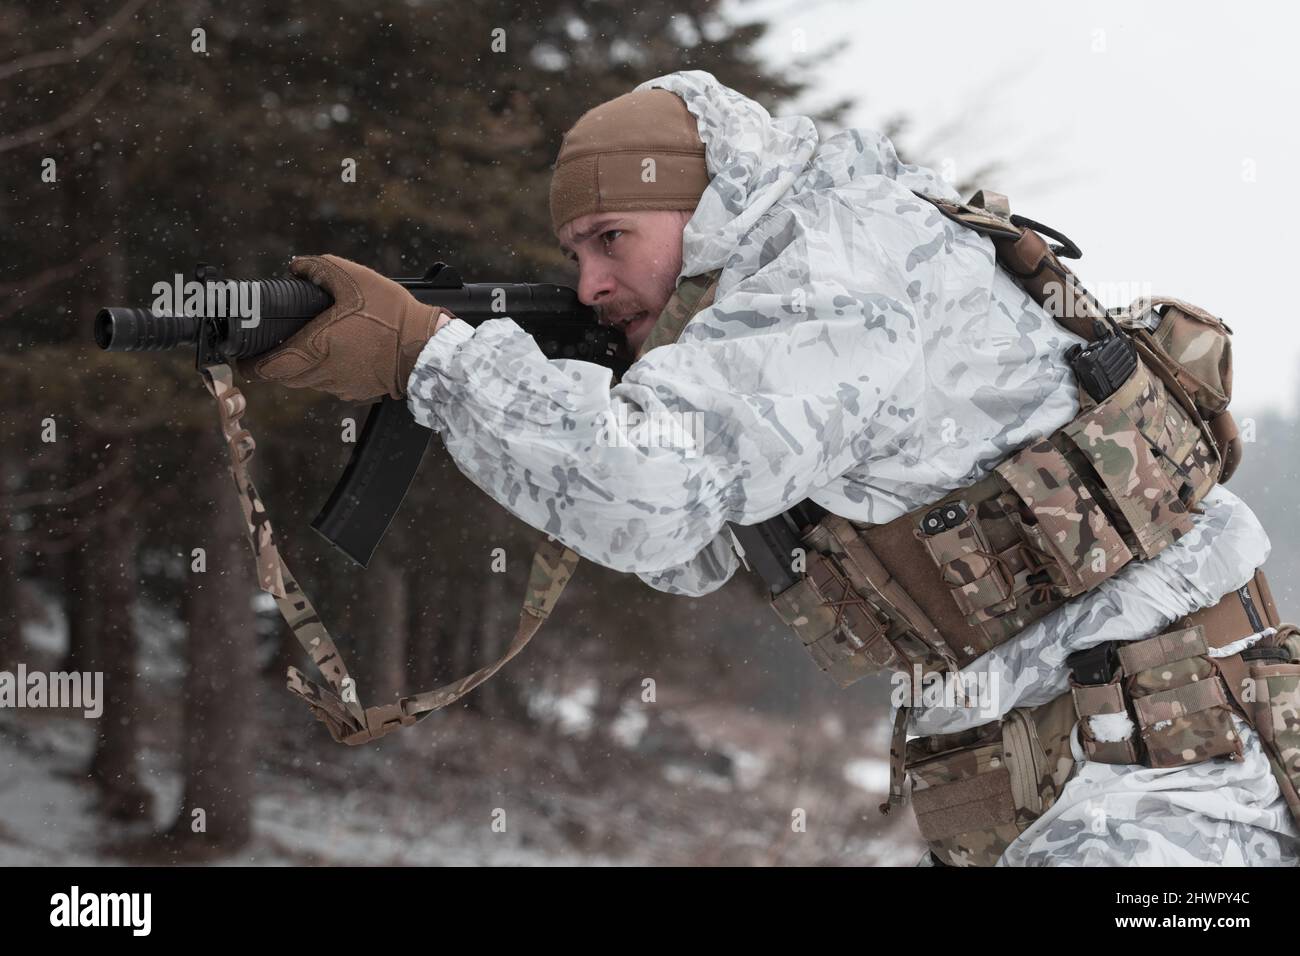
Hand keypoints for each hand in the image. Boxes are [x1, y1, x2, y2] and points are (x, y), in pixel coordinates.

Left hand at [236, 254, 454, 400]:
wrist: (426, 349)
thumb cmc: (390, 317)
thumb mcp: (353, 278)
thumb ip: (318, 268)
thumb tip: (297, 267)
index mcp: (313, 350)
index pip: (266, 369)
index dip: (249, 365)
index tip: (244, 358)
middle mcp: (322, 374)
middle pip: (285, 377)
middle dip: (276, 362)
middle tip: (275, 345)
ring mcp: (341, 386)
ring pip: (309, 380)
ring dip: (304, 365)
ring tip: (313, 342)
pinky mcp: (358, 391)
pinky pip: (333, 382)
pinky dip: (330, 370)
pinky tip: (343, 351)